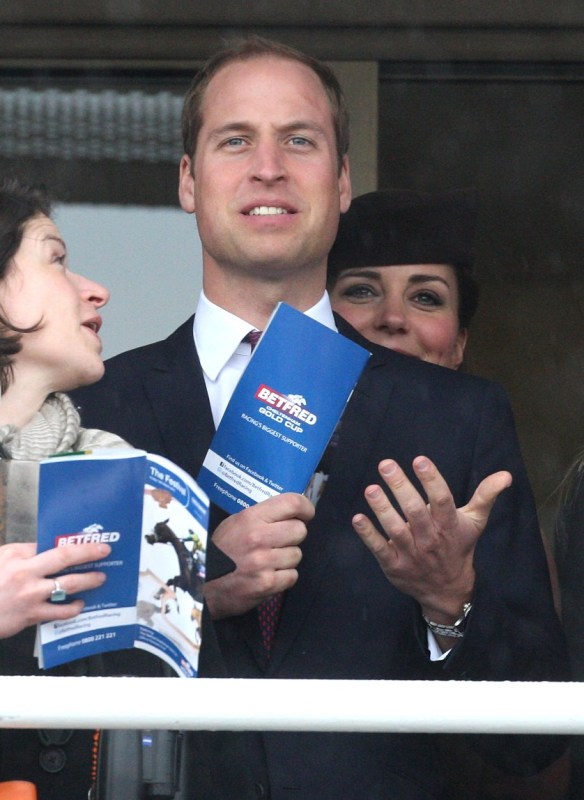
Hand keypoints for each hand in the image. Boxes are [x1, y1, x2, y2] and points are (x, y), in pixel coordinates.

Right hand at [0, 541, 110, 638]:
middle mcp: (26, 574)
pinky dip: (73, 608)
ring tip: (100, 578)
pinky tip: (80, 604)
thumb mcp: (2, 559)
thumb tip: (46, 547)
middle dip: (87, 552)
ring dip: (88, 581)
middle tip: (105, 550)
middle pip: (63, 558)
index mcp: (17, 557)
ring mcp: (30, 596)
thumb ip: (23, 553)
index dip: (72, 542)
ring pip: (68, 586)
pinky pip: (59, 612)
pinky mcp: (31, 616)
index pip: (50, 544)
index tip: (89, 538)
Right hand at [204, 493, 314, 618]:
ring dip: (287, 559)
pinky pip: (292, 576)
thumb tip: (291, 512)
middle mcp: (259, 538)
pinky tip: (268, 576)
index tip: (306, 514)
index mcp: (250, 518)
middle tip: (280, 542)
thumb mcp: (234, 524)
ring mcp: (264, 562)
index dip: (305, 508)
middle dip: (293, 536)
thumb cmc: (219, 551)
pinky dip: (284, 578)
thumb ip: (260, 517)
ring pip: (297, 555)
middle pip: (300, 531)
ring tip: (269, 561)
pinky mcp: (267, 585)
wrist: (201, 586)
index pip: (292, 503)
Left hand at [352, 456, 511, 622]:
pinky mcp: (394, 565)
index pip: (441, 499)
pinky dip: (368, 535)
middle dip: (400, 487)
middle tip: (386, 464)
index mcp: (449, 524)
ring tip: (371, 489)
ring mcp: (411, 553)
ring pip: (395, 529)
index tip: (419, 460)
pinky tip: (358, 518)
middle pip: (415, 510)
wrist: (448, 590)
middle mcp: (430, 538)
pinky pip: (379, 549)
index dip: (431, 479)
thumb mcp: (474, 522)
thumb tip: (506, 475)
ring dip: (382, 509)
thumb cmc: (459, 547)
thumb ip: (486, 495)